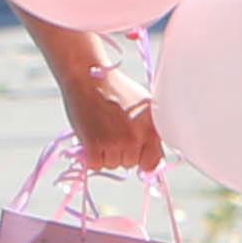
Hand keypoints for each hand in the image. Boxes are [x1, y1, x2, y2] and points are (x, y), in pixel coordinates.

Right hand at [61, 50, 162, 174]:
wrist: (88, 77)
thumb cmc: (115, 88)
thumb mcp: (144, 106)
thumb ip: (150, 131)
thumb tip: (152, 157)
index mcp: (152, 129)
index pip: (153, 163)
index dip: (141, 158)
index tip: (133, 150)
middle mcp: (137, 138)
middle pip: (130, 164)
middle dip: (121, 152)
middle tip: (111, 130)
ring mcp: (116, 143)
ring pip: (112, 164)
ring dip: (105, 153)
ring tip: (101, 129)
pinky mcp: (95, 146)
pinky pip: (95, 165)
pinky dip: (90, 155)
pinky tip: (91, 136)